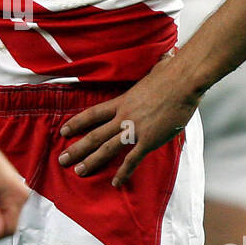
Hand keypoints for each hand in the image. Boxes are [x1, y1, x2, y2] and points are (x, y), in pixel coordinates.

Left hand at [57, 57, 197, 186]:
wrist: (183, 81)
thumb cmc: (170, 74)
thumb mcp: (151, 74)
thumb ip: (150, 74)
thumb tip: (162, 61)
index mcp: (122, 101)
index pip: (93, 114)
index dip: (77, 123)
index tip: (64, 131)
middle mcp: (123, 116)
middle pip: (94, 134)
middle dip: (77, 148)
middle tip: (62, 160)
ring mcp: (135, 129)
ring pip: (107, 148)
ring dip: (92, 161)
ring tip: (79, 171)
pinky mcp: (149, 140)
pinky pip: (133, 159)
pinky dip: (123, 172)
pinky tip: (116, 183)